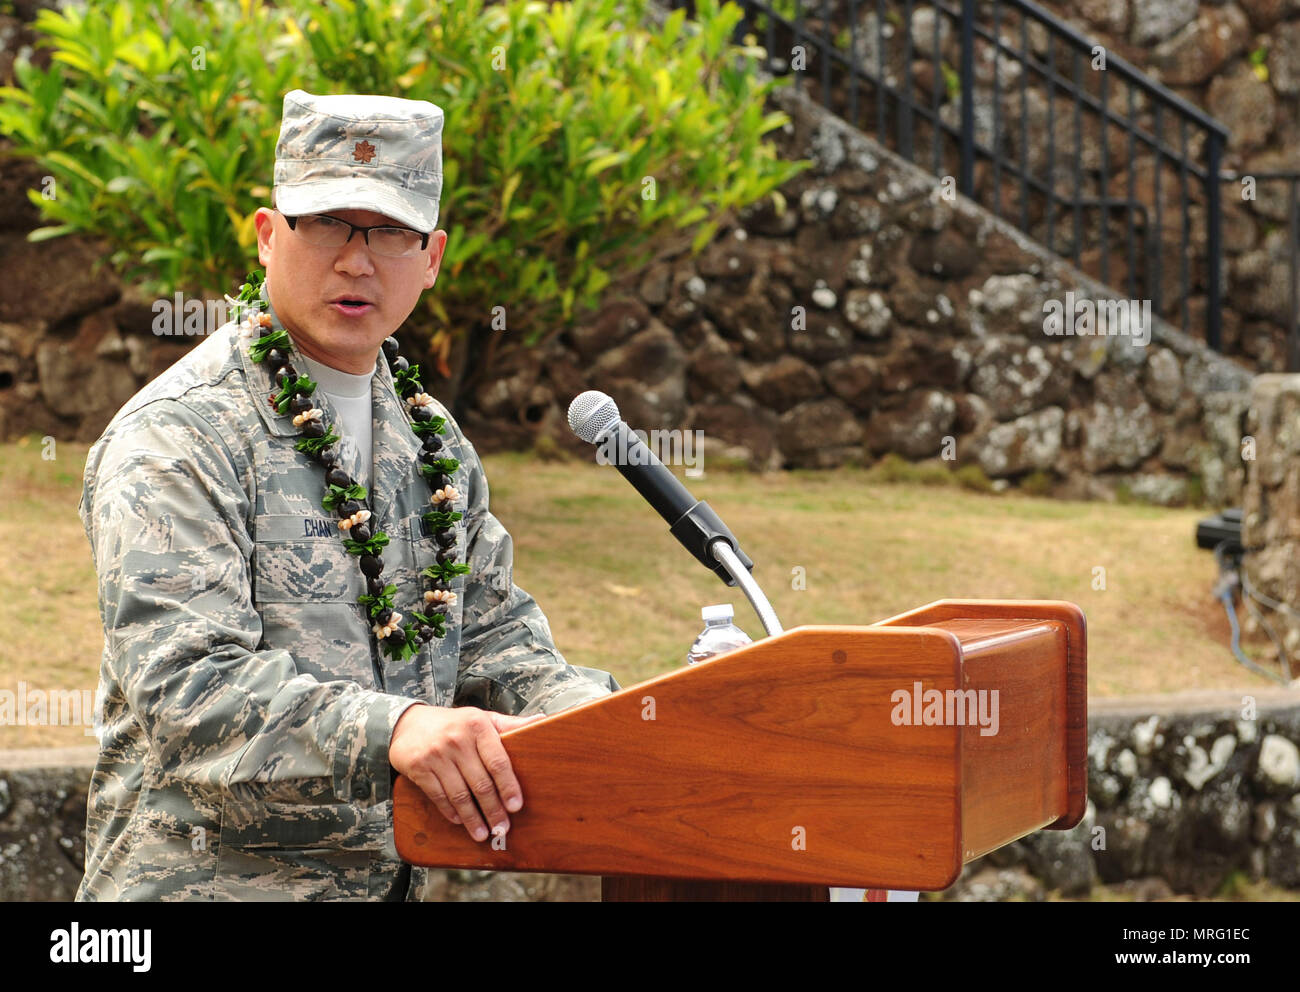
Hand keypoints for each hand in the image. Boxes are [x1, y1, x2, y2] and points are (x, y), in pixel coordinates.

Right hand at [389, 704, 544, 842]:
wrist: (408, 723)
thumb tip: (542, 721)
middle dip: (493, 809)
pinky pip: (438, 795)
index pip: (498, 761)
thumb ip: (511, 725)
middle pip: (480, 783)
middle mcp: (457, 739)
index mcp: (478, 726)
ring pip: (459, 794)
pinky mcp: (418, 767)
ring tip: (483, 833)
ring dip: (473, 818)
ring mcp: (436, 754)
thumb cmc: (454, 724)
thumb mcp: (482, 719)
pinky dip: (451, 811)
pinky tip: (461, 821)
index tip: (516, 806)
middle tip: (503, 828)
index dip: (508, 786)